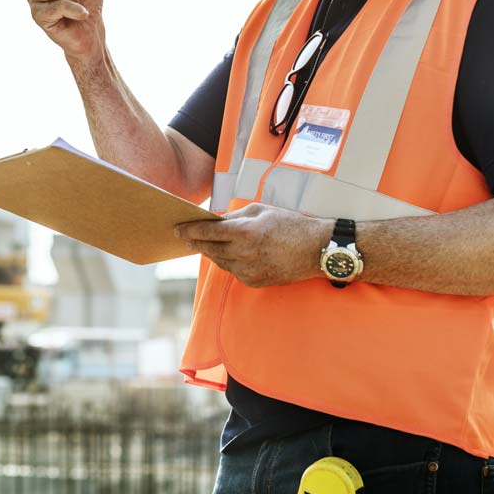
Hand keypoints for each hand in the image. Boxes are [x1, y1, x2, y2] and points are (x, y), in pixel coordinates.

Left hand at [175, 202, 332, 287]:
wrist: (316, 250)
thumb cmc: (290, 224)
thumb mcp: (260, 211)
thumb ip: (234, 216)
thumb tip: (214, 221)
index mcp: (244, 232)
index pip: (207, 232)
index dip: (189, 231)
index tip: (177, 230)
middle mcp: (244, 254)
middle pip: (210, 249)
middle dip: (196, 242)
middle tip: (185, 237)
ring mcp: (249, 271)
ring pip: (220, 261)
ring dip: (212, 252)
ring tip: (205, 244)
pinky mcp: (254, 282)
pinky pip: (233, 271)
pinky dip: (229, 262)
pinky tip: (230, 254)